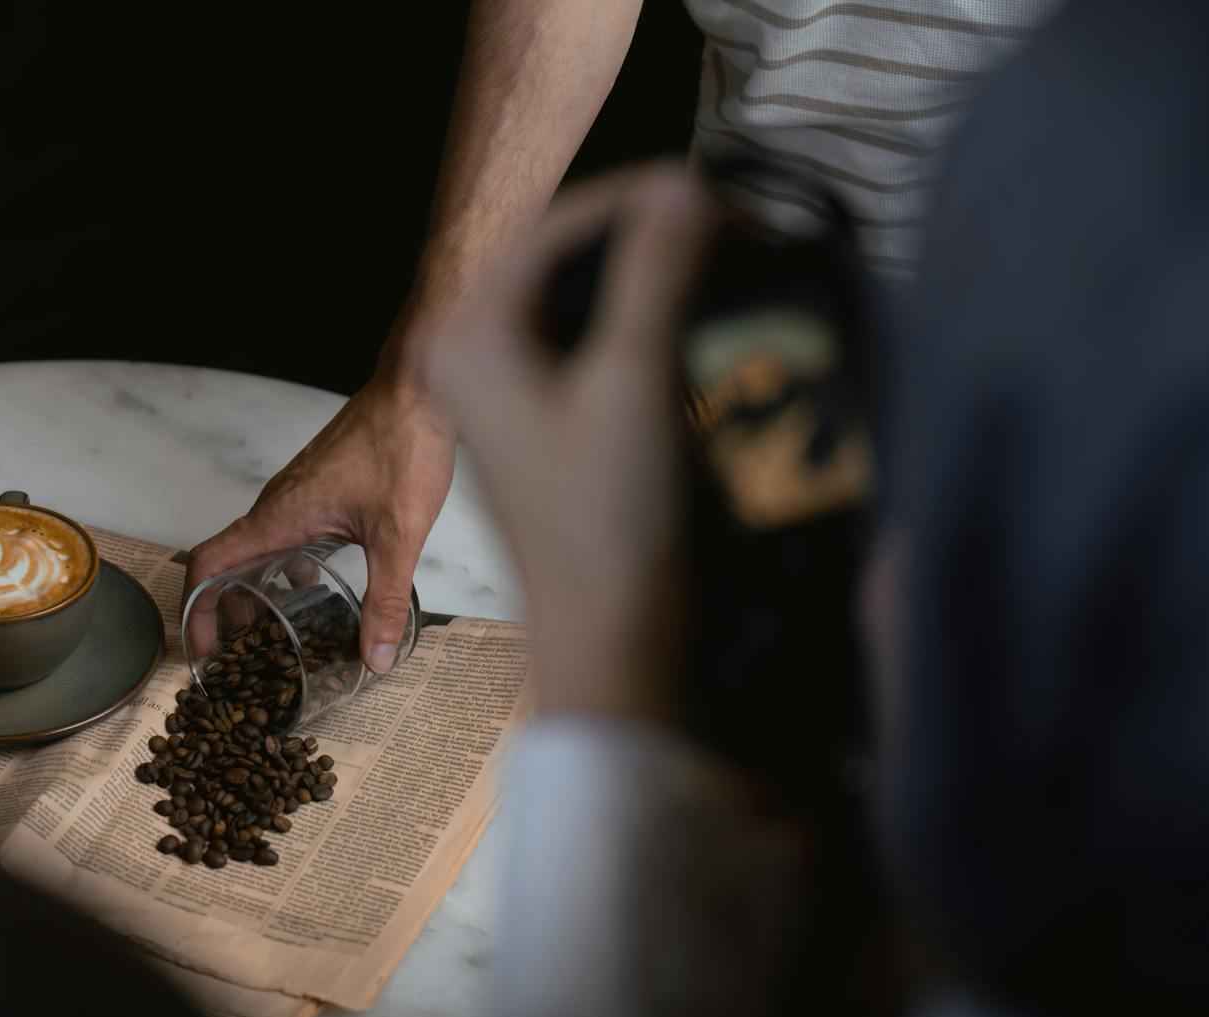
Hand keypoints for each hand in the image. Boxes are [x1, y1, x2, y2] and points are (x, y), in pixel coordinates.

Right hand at [186, 372, 456, 673]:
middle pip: (227, 564)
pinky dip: (286, 567)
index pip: (208, 565)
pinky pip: (285, 535)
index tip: (204, 651)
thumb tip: (378, 659)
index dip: (196, 612)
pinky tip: (317, 589)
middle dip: (226, 613)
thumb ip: (385, 601)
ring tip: (277, 632)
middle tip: (244, 660)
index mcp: (278, 517)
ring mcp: (296, 494)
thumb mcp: (397, 535)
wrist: (418, 388)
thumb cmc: (401, 447)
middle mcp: (276, 505)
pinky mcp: (318, 488)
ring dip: (256, 590)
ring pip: (258, 549)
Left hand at [419, 162, 717, 718]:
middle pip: (568, 258)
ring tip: (735, 272)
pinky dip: (645, 326)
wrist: (612, 641)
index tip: (728, 198)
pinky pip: (589, 344)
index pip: (559, 224)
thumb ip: (657, 269)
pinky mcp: (533, 424)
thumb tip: (684, 183)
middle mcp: (466, 354)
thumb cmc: (612, 524)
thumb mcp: (636, 379)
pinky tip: (703, 329)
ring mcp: (496, 391)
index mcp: (466, 335)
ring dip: (656, 281)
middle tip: (742, 234)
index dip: (645, 200)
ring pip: (583, 300)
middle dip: (654, 240)